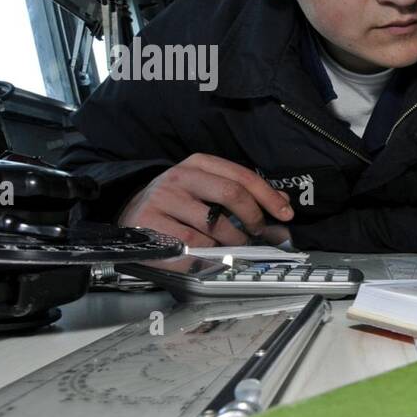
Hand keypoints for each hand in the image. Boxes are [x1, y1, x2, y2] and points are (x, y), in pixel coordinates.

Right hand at [118, 153, 293, 247]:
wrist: (131, 213)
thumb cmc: (178, 203)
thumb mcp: (208, 189)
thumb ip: (243, 193)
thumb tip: (282, 202)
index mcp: (198, 164)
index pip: (241, 176)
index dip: (268, 196)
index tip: (286, 213)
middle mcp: (179, 176)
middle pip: (231, 194)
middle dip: (253, 217)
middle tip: (260, 232)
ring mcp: (163, 199)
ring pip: (214, 225)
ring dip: (231, 241)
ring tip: (231, 244)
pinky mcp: (150, 223)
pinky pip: (193, 244)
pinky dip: (208, 253)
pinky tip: (208, 252)